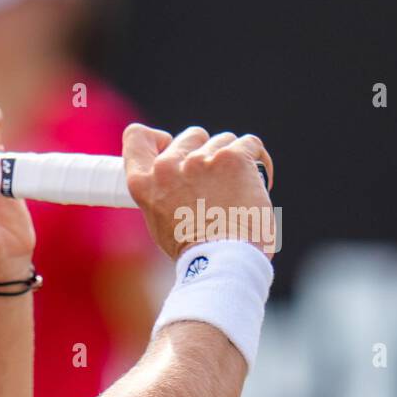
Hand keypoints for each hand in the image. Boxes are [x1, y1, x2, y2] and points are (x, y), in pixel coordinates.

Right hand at [122, 123, 275, 260]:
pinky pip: (250, 144)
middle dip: (205, 153)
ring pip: (223, 141)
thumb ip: (162, 193)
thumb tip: (178, 182)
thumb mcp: (160, 222)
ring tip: (239, 190)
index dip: (158, 138)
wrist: (222, 260)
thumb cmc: (195, 251)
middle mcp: (168, 166)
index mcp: (144, 182)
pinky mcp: (233, 158)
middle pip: (191, 137)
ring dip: (233, 161)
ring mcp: (200, 160)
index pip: (137, 137)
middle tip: (216, 183)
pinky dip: (258, 161)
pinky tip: (258, 183)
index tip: (172, 148)